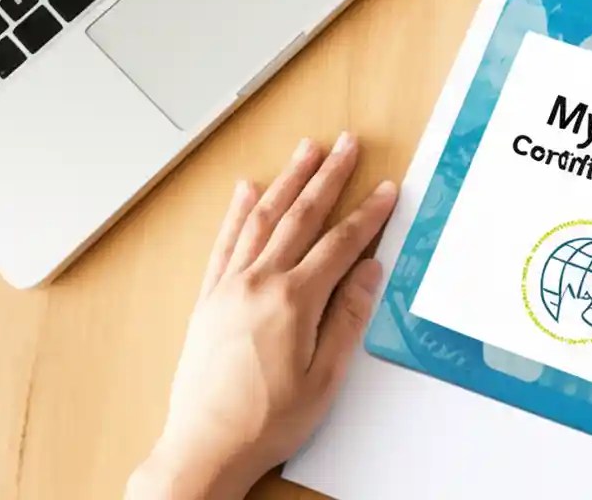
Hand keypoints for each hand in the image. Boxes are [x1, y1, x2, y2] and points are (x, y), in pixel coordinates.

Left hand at [127, 133, 397, 499]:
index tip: (386, 190)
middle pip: (301, 216)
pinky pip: (225, 243)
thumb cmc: (268, 420)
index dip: (368, 214)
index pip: (341, 243)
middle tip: (346, 145)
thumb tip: (370, 270)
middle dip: (328, 176)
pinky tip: (246, 191)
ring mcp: (229, 287)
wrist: (206, 445)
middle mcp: (259, 283)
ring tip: (305, 151)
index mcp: (294, 301)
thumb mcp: (326, 376)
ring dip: (287, 181)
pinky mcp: (208, 299)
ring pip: (262, 219)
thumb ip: (349, 316)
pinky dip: (237, 213)